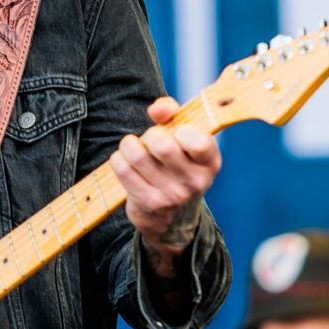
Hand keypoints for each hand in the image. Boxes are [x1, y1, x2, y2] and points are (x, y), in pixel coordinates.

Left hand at [110, 96, 220, 268]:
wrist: (173, 218)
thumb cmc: (177, 164)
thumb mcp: (183, 139)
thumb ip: (173, 114)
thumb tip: (157, 110)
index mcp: (210, 162)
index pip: (199, 142)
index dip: (181, 130)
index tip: (176, 132)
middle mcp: (195, 182)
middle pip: (162, 144)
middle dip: (150, 135)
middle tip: (151, 140)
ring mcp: (172, 195)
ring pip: (138, 154)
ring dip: (129, 145)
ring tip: (133, 148)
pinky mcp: (149, 203)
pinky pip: (123, 169)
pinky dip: (119, 159)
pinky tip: (125, 162)